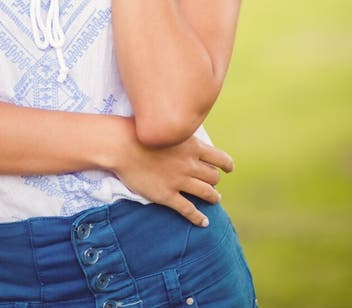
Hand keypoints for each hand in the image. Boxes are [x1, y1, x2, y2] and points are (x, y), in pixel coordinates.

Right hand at [110, 118, 233, 226]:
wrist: (122, 145)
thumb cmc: (141, 132)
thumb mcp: (169, 127)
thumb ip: (181, 134)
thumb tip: (188, 135)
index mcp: (192, 146)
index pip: (220, 158)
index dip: (227, 164)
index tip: (229, 168)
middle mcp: (190, 164)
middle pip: (213, 177)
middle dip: (215, 181)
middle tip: (213, 183)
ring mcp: (179, 181)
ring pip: (206, 193)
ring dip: (213, 197)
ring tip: (214, 199)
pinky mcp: (167, 195)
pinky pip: (188, 210)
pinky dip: (198, 218)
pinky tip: (203, 223)